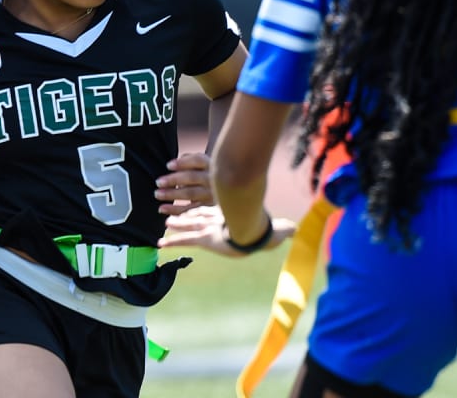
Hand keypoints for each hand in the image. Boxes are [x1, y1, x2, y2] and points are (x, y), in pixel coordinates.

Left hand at [156, 151, 214, 215]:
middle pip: (192, 177)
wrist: (224, 194)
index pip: (197, 160)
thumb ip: (190, 161)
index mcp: (211, 164)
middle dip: (173, 179)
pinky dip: (175, 209)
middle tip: (158, 182)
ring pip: (190, 193)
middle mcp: (214, 178)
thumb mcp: (203, 165)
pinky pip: (190, 209)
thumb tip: (175, 163)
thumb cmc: (206, 175)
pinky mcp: (208, 208)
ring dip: (172, 194)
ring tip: (157, 194)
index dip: (182, 162)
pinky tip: (162, 209)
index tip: (168, 166)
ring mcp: (212, 194)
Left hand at [159, 205, 296, 256]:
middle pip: (199, 217)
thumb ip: (285, 230)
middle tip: (174, 215)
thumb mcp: (279, 230)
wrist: (258, 231)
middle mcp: (219, 220)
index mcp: (233, 217)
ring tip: (166, 224)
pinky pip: (185, 241)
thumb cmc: (269, 230)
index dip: (204, 211)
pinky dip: (172, 242)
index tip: (195, 211)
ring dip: (177, 225)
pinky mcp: (205, 239)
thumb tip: (297, 230)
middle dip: (187, 216)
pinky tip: (160, 245)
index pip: (215, 213)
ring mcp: (210, 228)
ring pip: (190, 226)